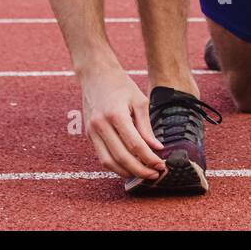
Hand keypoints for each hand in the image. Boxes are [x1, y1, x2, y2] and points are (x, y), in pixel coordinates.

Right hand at [80, 60, 165, 180]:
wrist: (95, 74)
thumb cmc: (121, 85)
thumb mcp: (140, 101)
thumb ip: (146, 127)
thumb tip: (157, 148)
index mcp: (115, 115)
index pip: (135, 145)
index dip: (149, 158)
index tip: (161, 164)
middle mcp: (100, 125)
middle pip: (121, 157)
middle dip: (140, 170)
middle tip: (155, 174)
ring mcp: (92, 131)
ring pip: (108, 162)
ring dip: (126, 172)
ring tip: (143, 174)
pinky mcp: (88, 135)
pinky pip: (101, 156)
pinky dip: (115, 166)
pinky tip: (129, 167)